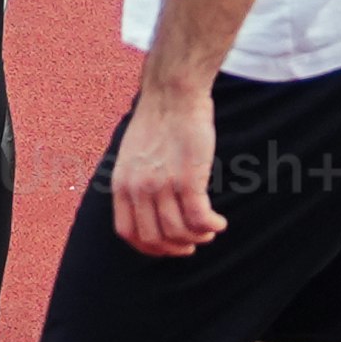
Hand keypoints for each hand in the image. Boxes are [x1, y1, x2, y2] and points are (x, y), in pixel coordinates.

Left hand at [106, 76, 223, 255]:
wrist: (172, 93)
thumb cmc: (158, 121)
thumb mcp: (131, 156)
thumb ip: (134, 183)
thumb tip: (146, 212)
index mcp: (122, 184)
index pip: (128, 233)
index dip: (150, 248)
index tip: (167, 246)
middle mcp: (138, 188)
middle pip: (155, 239)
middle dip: (176, 248)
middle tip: (193, 242)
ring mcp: (162, 184)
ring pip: (179, 232)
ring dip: (198, 237)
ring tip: (210, 229)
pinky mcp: (188, 178)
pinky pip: (199, 218)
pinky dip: (211, 226)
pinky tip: (219, 221)